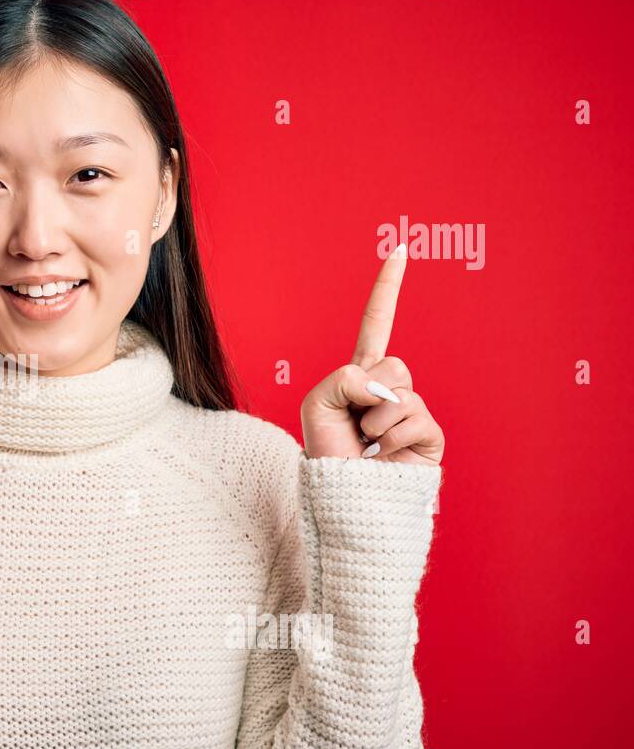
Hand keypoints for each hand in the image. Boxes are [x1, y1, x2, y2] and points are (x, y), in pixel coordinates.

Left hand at [300, 244, 443, 464]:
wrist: (346, 499)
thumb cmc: (328, 455)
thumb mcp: (318, 406)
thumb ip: (343, 378)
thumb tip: (385, 382)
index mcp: (361, 377)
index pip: (376, 325)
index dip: (387, 289)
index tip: (400, 249)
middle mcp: (392, 390)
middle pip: (394, 362)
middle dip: (367, 393)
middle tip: (355, 426)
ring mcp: (414, 412)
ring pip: (402, 391)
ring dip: (374, 421)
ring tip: (367, 445)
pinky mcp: (431, 435)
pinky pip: (413, 418)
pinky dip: (389, 438)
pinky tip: (382, 456)